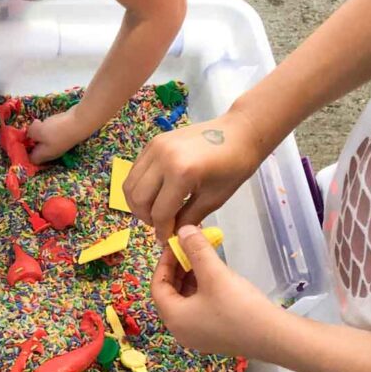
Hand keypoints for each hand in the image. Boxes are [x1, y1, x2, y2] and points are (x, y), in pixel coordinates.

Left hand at [27, 110, 88, 163]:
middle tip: (25, 132)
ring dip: (38, 135)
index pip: (30, 160)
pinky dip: (46, 130)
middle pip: (37, 151)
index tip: (17, 142)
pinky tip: (46, 122)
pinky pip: (51, 135)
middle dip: (30, 143)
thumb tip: (30, 132)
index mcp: (43, 155)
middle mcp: (51, 153)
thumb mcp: (38, 131)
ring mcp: (59, 144)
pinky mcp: (64, 135)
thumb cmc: (58, 130)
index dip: (22, 153)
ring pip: (44, 142)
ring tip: (35, 126)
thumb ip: (30, 133)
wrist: (81, 121)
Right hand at [124, 110, 263, 242]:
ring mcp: (154, 148)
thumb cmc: (234, 166)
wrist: (239, 132)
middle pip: (138, 199)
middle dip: (146, 218)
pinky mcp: (152, 143)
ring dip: (138, 204)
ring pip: (130, 185)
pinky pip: (135, 172)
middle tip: (159, 224)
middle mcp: (162, 158)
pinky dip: (139, 187)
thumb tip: (171, 234)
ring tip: (154, 210)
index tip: (166, 239)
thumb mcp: (214, 199)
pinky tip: (154, 194)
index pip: (160, 212)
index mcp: (182, 173)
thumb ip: (188, 219)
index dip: (162, 230)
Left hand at [152, 225, 281, 357]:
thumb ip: (197, 250)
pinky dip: (201, 291)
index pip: (157, 285)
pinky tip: (215, 277)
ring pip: (185, 301)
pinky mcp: (214, 336)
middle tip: (189, 249)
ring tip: (203, 259)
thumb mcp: (215, 274)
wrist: (275, 337)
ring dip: (190, 279)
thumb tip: (183, 230)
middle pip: (170, 294)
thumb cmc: (239, 306)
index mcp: (173, 317)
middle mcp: (180, 330)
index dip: (164, 262)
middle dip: (178, 269)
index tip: (176, 244)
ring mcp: (197, 335)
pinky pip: (198, 309)